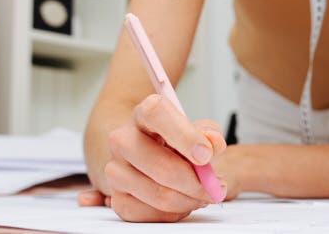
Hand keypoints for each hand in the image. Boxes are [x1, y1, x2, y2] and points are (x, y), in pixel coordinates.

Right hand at [77, 93, 226, 221]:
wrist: (161, 159)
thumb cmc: (179, 143)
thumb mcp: (199, 132)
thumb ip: (209, 134)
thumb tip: (213, 143)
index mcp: (143, 114)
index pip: (156, 113)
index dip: (184, 135)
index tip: (206, 155)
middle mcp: (122, 139)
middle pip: (160, 165)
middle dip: (195, 182)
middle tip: (214, 186)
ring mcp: (115, 169)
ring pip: (159, 194)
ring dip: (189, 200)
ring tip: (201, 194)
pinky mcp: (117, 198)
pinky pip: (149, 214)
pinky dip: (173, 213)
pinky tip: (183, 202)